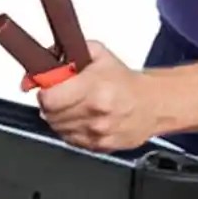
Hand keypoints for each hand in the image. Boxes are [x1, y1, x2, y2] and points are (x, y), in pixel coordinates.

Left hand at [36, 40, 156, 151]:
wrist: (153, 104)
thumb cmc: (125, 82)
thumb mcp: (98, 54)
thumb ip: (69, 51)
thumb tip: (46, 58)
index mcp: (94, 88)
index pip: (49, 98)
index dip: (44, 91)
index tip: (47, 87)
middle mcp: (95, 113)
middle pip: (50, 115)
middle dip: (51, 104)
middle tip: (60, 95)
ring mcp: (96, 133)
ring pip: (58, 129)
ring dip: (59, 117)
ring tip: (73, 106)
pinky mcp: (99, 147)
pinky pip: (70, 140)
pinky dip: (70, 130)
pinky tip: (81, 118)